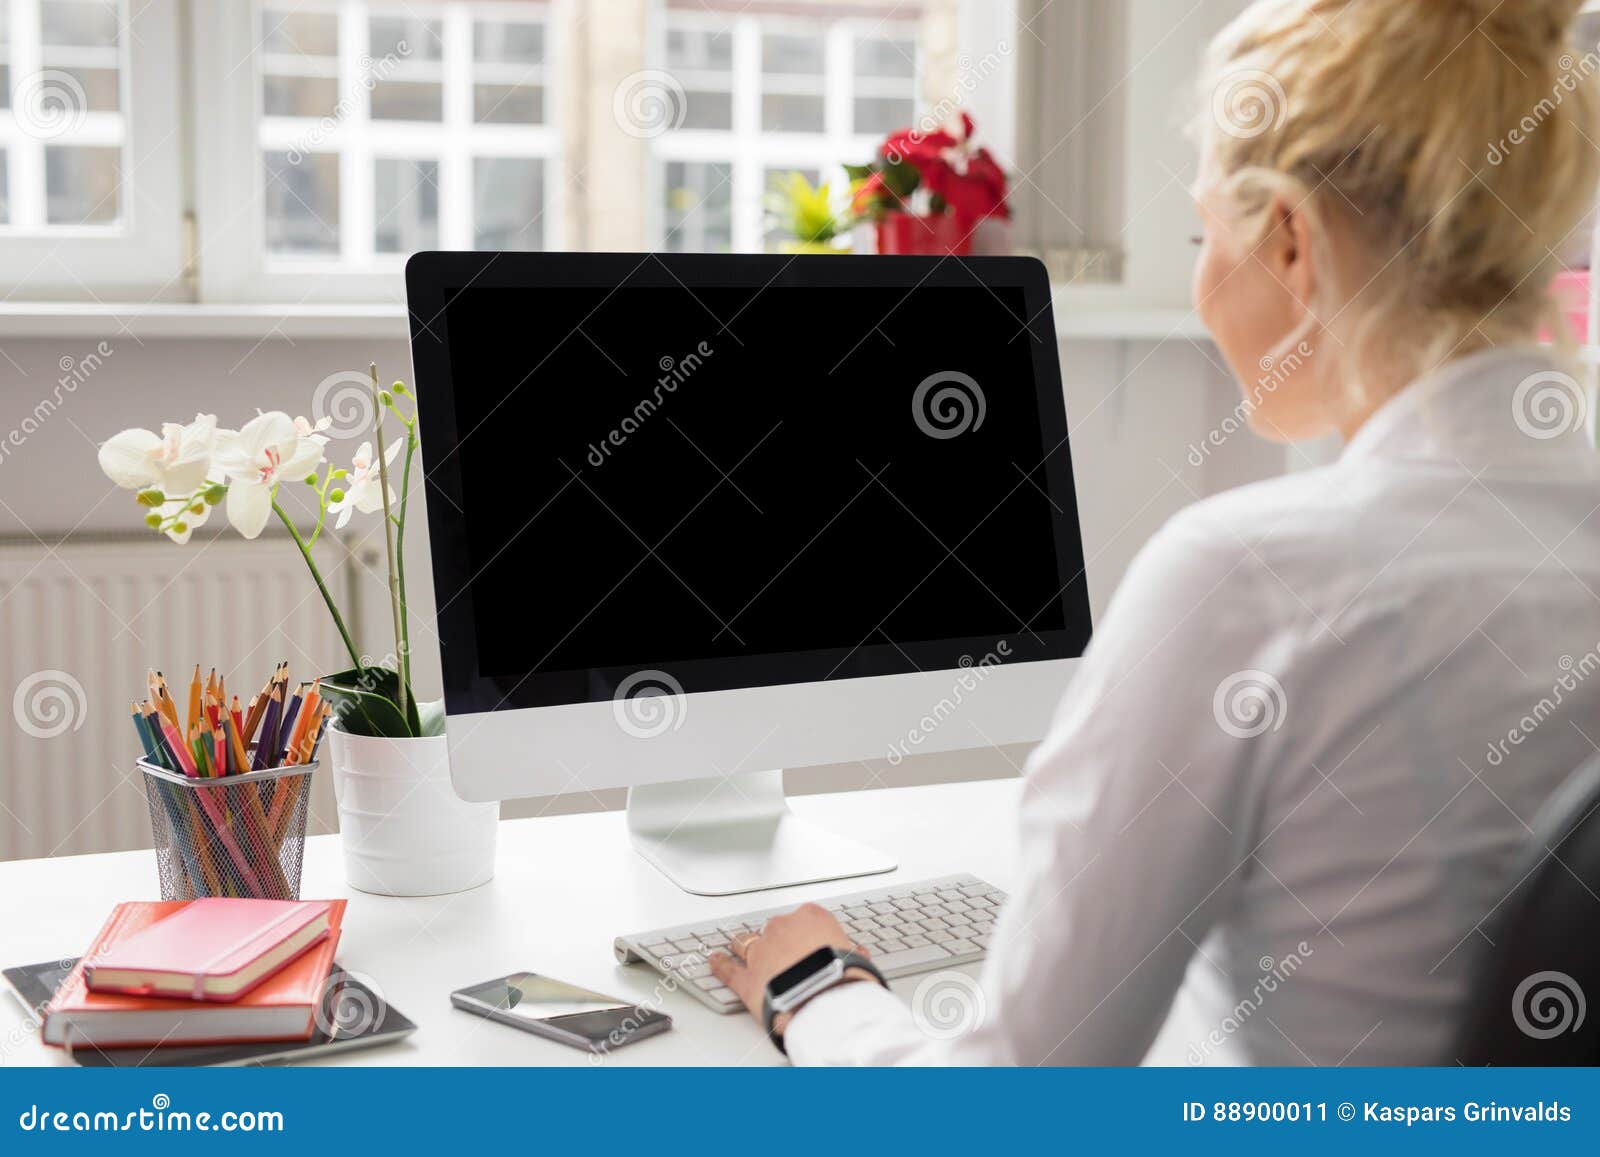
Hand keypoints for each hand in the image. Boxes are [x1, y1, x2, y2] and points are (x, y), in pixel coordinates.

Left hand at [708, 903, 872, 1037]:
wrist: (825, 1000)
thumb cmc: (845, 978)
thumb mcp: (858, 960)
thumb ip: (851, 952)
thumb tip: (856, 953)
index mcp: (811, 917)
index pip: (805, 918)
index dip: (806, 933)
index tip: (810, 941)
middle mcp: (782, 928)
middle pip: (775, 929)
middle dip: (777, 940)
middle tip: (783, 952)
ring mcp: (761, 952)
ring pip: (747, 943)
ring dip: (744, 945)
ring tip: (739, 946)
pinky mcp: (746, 979)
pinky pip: (728, 970)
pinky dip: (719, 965)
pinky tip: (713, 961)